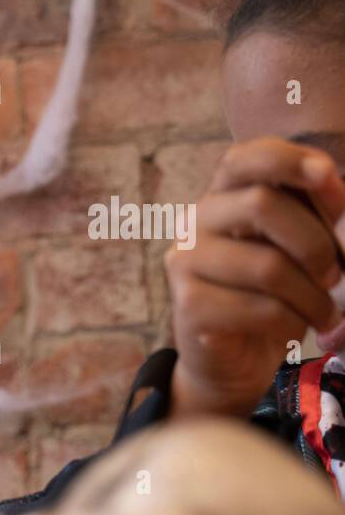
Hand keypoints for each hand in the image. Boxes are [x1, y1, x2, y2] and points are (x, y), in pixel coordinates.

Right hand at [166, 137, 344, 418]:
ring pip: (266, 265)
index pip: (244, 157)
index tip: (328, 176)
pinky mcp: (188, 305)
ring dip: (313, 295)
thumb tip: (336, 188)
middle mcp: (196, 222)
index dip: (289, 160)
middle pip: (261, 204)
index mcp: (225, 197)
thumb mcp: (302, 246)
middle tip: (336, 274)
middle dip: (316, 242)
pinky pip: (259, 308)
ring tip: (325, 312)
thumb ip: (321, 214)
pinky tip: (300, 330)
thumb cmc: (275, 293)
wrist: (235, 357)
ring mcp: (185, 263)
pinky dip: (294, 322)